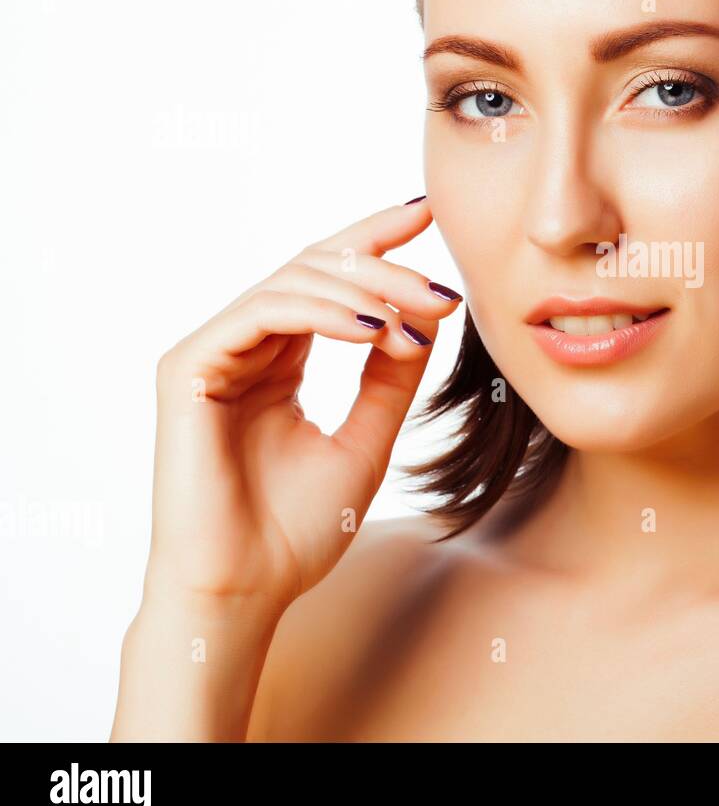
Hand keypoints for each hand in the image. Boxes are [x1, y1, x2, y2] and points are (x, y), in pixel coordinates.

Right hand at [146, 196, 460, 614]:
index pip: (331, 281)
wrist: (246, 592)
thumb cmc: (297, 530)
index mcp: (281, 360)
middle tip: (443, 289)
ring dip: (365, 292)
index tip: (429, 213)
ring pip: (293, 281)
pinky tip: (372, 331)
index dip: (377, 240)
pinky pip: (263, 312)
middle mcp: (246, 347)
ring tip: (418, 317)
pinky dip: (322, 313)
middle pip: (317, 270)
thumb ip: (392, 378)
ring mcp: (214, 353)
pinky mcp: (189, 367)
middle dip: (385, 268)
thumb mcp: (367, 439)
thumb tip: (429, 318)